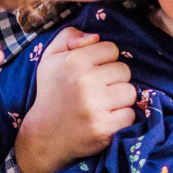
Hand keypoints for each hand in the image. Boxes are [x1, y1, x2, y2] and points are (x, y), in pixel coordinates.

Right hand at [14, 25, 137, 172]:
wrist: (43, 136)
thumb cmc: (51, 93)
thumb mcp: (50, 59)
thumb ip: (68, 37)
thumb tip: (96, 36)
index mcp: (74, 61)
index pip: (111, 49)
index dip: (104, 60)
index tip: (93, 72)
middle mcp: (85, 81)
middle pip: (124, 70)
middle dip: (114, 79)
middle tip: (98, 90)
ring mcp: (95, 105)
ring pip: (130, 92)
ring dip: (121, 99)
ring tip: (104, 104)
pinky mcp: (103, 127)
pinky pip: (130, 115)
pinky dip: (122, 118)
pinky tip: (106, 119)